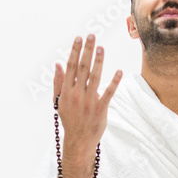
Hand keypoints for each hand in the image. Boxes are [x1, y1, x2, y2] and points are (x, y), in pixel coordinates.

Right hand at [53, 35, 121, 152]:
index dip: (75, 52)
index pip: (71, 67)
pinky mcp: (100, 109)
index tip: (79, 39)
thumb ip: (58, 83)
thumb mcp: (59, 102)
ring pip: (94, 78)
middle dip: (87, 51)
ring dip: (98, 62)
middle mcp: (77, 94)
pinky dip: (114, 82)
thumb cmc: (70, 119)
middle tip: (92, 36)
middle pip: (83, 68)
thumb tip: (58, 64)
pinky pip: (108, 93)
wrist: (79, 140)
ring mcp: (89, 102)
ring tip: (102, 48)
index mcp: (66, 91)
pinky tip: (119, 71)